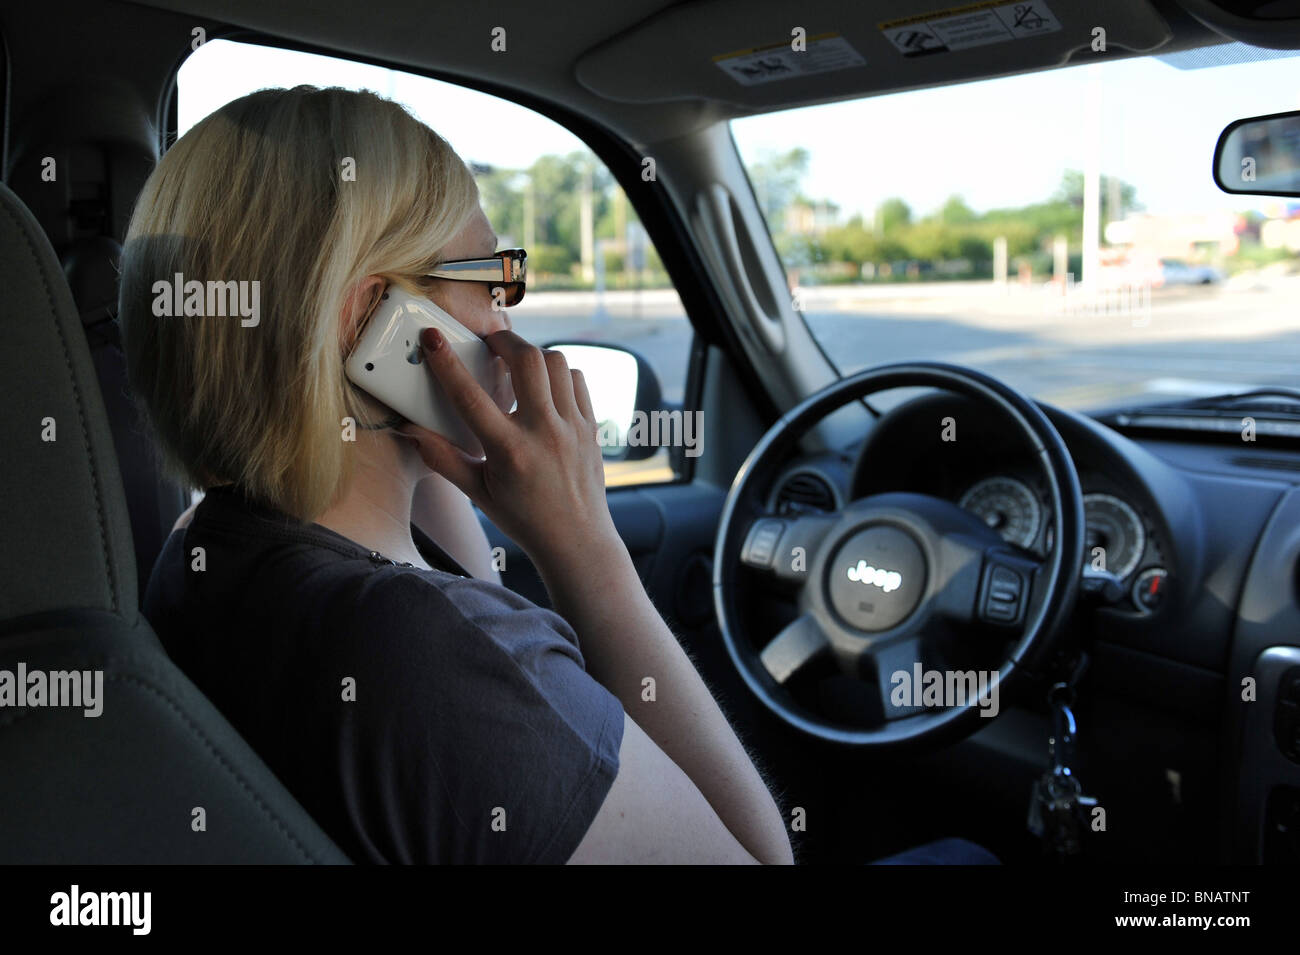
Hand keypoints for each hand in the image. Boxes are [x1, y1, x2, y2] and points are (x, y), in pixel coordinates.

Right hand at [397, 327, 623, 576]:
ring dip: (533, 354)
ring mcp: (572, 427)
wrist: (576, 540)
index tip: (433, 340)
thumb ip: (442, 458)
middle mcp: (543, 432)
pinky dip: (559, 373)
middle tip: (489, 343)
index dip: (446, 363)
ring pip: (557, 362)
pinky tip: (544, 385)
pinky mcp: (590, 426)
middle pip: (527, 360)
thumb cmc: (523, 517)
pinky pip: (577, 380)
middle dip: (504, 340)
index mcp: (509, 450)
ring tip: (516, 362)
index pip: (469, 396)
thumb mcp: (477, 492)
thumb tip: (410, 431)